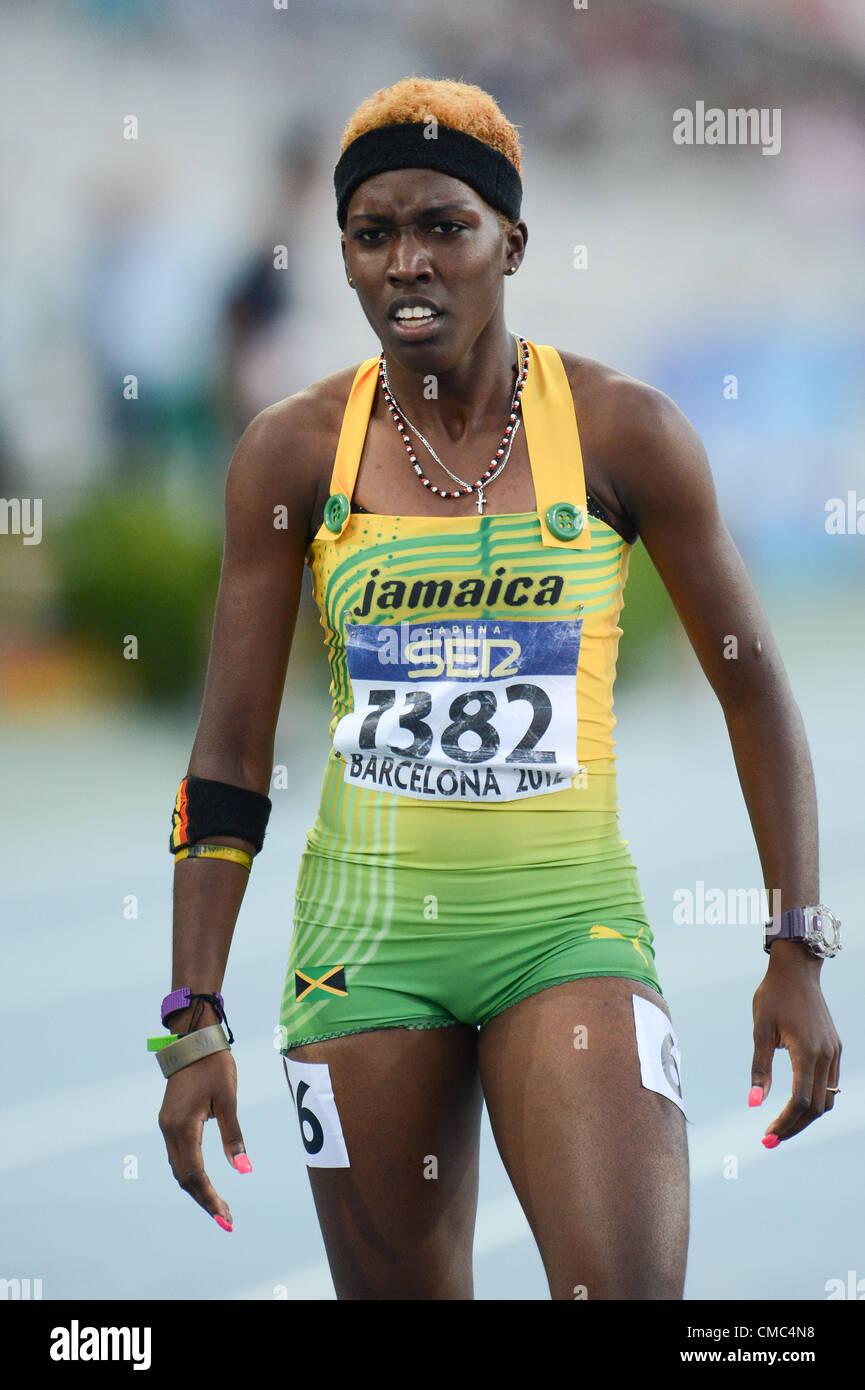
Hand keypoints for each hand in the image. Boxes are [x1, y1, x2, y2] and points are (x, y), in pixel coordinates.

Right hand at [158, 1048, 250, 1229]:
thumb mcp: (228, 1099)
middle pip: (184, 1178)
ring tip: (219, 1206)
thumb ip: (233, 1135)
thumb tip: (243, 1169)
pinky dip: (191, 1173)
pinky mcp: (169, 1121)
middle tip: (226, 1219)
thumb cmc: (215, 1066)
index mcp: (183, 1126)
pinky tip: (205, 1182)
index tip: (225, 1217)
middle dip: (204, 1200)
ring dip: (197, 1189)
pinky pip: (178, 1156)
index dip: (210, 1198)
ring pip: (179, 1168)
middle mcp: (170, 1130)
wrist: (193, 1041)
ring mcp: (166, 1126)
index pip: (196, 1174)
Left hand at [750, 945, 841, 1144]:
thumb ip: (759, 1068)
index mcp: (806, 1051)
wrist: (797, 970)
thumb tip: (753, 1102)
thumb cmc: (773, 996)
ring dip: (806, 1116)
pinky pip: (830, 1084)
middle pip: (816, 1106)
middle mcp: (825, 1055)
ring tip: (782, 1126)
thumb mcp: (760, 1029)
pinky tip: (796, 1104)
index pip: (800, 1100)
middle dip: (794, 1126)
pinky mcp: (834, 1048)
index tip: (767, 1136)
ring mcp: (833, 1052)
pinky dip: (815, 1099)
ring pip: (827, 1098)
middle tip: (771, 1138)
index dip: (784, 1122)